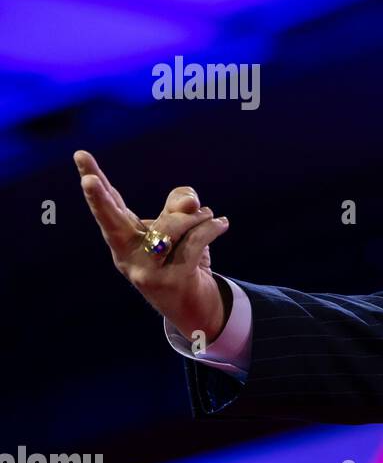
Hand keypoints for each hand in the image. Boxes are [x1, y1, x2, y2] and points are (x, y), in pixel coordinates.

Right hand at [74, 150, 231, 343]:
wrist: (194, 306)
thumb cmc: (181, 259)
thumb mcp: (177, 228)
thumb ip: (179, 205)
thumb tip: (190, 202)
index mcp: (123, 240)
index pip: (107, 207)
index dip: (95, 183)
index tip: (81, 156)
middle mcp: (127, 256)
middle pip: (112, 223)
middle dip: (100, 200)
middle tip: (88, 181)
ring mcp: (145, 271)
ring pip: (170, 227)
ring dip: (196, 217)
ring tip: (208, 215)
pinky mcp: (170, 281)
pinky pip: (194, 242)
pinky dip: (211, 228)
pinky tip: (222, 223)